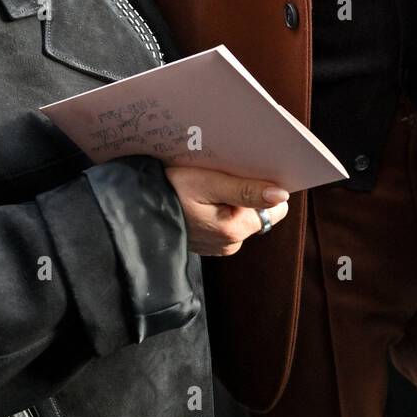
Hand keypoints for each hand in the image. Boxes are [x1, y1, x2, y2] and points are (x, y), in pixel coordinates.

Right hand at [164, 165, 288, 255]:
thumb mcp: (207, 183)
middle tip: (224, 173)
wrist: (134, 208)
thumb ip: (245, 190)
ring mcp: (218, 244)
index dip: (266, 187)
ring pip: (240, 214)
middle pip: (258, 210)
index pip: (274, 209)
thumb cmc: (169, 191)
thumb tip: (281, 194)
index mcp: (235, 230)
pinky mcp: (207, 241)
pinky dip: (218, 205)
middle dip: (246, 190)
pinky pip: (224, 219)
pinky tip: (201, 194)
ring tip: (209, 182)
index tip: (250, 171)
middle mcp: (230, 243)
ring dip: (231, 197)